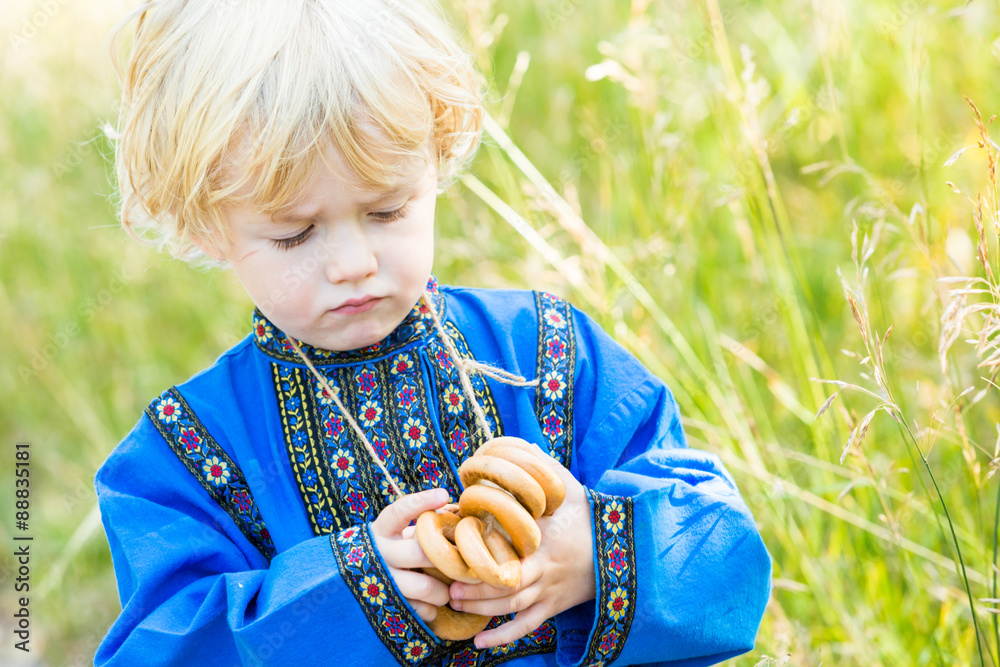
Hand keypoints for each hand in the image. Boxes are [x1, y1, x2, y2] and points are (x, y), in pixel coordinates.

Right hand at [370, 487, 452, 623]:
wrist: (353, 581)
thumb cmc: (390, 549)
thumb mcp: (398, 532)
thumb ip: (423, 523)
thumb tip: (458, 510)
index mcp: (382, 530)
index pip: (399, 511)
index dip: (421, 502)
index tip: (443, 493)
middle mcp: (379, 553)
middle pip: (420, 552)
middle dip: (445, 558)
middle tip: (461, 562)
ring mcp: (382, 580)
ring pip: (424, 586)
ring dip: (443, 590)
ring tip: (448, 590)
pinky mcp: (388, 605)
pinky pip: (420, 609)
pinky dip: (432, 609)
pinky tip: (432, 604)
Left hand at [448, 439, 595, 649]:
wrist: (623, 548)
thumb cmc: (590, 516)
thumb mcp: (569, 488)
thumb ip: (544, 467)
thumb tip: (521, 443)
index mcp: (544, 540)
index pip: (510, 549)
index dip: (483, 552)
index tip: (458, 546)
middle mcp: (545, 569)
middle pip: (506, 585)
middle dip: (476, 588)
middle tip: (449, 585)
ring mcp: (549, 591)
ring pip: (511, 607)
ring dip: (482, 609)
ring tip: (455, 603)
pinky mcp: (554, 607)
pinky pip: (527, 627)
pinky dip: (503, 639)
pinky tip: (479, 644)